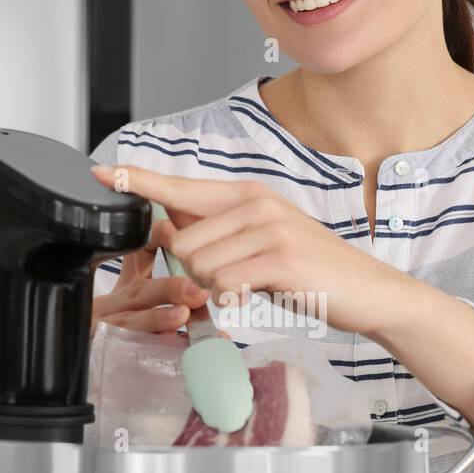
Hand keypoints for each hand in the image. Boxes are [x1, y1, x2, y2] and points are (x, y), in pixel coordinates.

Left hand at [90, 163, 401, 336]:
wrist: (369, 292)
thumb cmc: (314, 272)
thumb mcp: (264, 243)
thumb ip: (220, 234)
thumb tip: (170, 229)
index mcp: (249, 195)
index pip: (182, 187)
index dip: (139, 181)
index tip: (103, 173)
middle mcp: (256, 203)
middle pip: (183, 241)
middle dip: (195, 273)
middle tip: (232, 283)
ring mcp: (269, 228)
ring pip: (201, 264)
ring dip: (215, 289)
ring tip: (251, 289)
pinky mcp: (280, 258)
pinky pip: (226, 282)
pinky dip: (233, 299)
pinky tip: (256, 296)